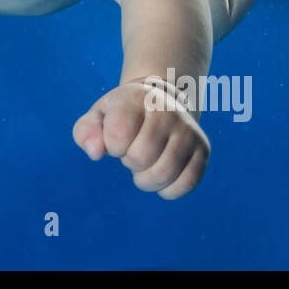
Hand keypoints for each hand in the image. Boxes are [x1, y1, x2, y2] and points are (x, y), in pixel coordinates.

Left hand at [72, 76, 209, 198]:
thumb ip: (86, 132)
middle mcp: (168, 111)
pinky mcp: (203, 149)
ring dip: (146, 180)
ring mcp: (188, 130)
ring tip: (144, 166)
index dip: (112, 145)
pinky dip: (168, 190)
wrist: (161, 101)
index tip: (116, 138)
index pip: (119, 134)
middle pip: (140, 157)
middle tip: (132, 151)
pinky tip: (161, 178)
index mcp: (139, 98)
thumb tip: (96, 153)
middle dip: (129, 162)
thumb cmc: (123, 114)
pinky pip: (186, 184)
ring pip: (164, 173)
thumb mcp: (99, 116)